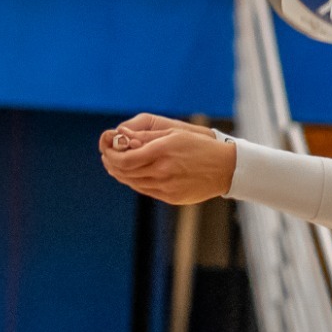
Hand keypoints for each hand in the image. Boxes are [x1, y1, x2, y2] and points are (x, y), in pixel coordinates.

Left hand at [101, 115, 235, 204]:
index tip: (106, 150)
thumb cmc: (199, 146)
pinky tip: (132, 175)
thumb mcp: (174, 133)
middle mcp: (162, 171)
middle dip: (112, 164)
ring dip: (121, 175)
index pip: (125, 159)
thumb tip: (122, 136)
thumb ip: (146, 137)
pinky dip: (135, 182)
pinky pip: (146, 190)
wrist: (224, 168)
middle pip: (126, 172)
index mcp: (162, 152)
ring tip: (116, 166)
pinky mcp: (171, 197)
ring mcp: (166, 187)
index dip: (111, 156)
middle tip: (107, 157)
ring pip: (134, 183)